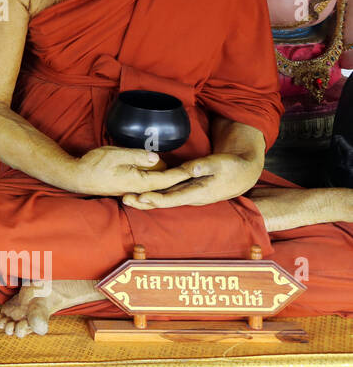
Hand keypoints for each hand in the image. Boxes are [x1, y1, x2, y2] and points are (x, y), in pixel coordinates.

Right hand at [67, 146, 190, 196]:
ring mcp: (132, 189)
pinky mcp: (127, 187)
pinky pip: (148, 184)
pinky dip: (158, 180)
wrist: (75, 177)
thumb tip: (156, 157)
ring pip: (157, 184)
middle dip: (181, 179)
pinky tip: (163, 174)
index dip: (184, 173)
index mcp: (139, 182)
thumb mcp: (115, 155)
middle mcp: (138, 189)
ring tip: (187, 174)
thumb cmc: (92, 165)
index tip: (199, 170)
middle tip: (199, 172)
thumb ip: (137, 156)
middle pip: (165, 184)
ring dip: (170, 180)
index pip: (168, 179)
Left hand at [122, 151, 261, 209]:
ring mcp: (188, 194)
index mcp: (199, 192)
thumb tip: (191, 168)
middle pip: (163, 202)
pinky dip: (152, 194)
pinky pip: (167, 194)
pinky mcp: (186, 190)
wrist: (242, 174)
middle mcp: (191, 197)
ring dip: (144, 199)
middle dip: (144, 202)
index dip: (157, 198)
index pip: (173, 198)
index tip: (141, 197)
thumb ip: (205, 166)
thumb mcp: (221, 164)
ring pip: (163, 199)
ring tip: (125, 198)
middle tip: (124, 199)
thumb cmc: (232, 167)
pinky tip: (139, 193)